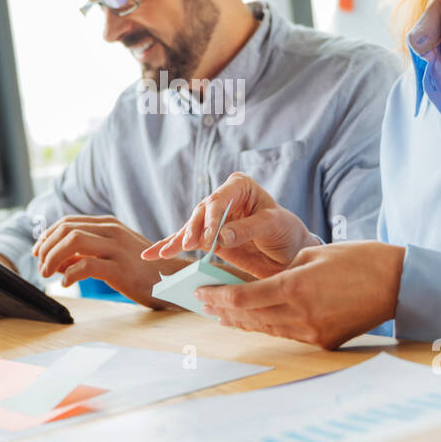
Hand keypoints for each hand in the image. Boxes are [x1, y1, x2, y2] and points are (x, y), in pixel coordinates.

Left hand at [32, 215, 185, 308]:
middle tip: (40, 266)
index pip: (68, 222)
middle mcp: (112, 231)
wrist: (174, 280)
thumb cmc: (142, 270)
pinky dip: (70, 274)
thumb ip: (88, 254)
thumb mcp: (113, 255)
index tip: (37, 252)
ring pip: (73, 242)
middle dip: (46, 247)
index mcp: (109, 225)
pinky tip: (67, 284)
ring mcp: (117, 248)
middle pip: (67, 229)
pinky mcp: (121, 268)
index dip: (47, 236)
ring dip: (53, 258)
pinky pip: (87, 266)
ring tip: (48, 274)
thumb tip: (59, 261)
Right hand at [140, 173, 316, 277]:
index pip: (219, 200)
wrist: (289, 253)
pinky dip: (169, 247)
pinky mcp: (206, 238)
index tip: (210, 239)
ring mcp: (212, 219)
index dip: (211, 219)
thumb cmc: (285, 232)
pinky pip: (185, 241)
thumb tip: (220, 238)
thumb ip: (247, 229)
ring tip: (165, 253)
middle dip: (192, 230)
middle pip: (200, 213)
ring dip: (177, 241)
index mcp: (239, 186)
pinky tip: (151, 254)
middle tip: (189, 246)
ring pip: (190, 228)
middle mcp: (222, 199)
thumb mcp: (272, 226)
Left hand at [194, 241, 403, 348]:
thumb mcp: (313, 255)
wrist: (398, 284)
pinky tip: (256, 321)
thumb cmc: (358, 260)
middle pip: (250, 317)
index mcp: (295, 287)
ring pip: (268, 328)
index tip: (199, 292)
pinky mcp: (325, 341)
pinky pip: (289, 333)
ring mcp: (313, 332)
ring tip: (222, 316)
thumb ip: (283, 272)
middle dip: (224, 311)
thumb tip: (261, 285)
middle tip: (203, 304)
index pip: (243, 298)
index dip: (217, 298)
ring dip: (243, 322)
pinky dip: (269, 326)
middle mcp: (301, 314)